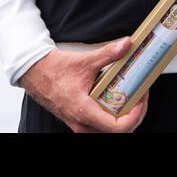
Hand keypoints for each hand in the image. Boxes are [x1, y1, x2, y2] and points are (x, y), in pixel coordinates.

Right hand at [18, 36, 147, 132]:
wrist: (35, 73)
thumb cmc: (54, 71)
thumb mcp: (85, 61)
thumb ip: (108, 54)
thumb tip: (126, 45)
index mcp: (84, 111)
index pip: (118, 127)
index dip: (135, 115)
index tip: (141, 100)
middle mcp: (82, 123)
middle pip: (117, 131)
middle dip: (134, 115)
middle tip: (141, 96)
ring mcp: (79, 124)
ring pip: (108, 131)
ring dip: (124, 117)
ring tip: (132, 98)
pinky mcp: (78, 120)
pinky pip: (100, 125)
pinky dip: (112, 116)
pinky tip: (117, 99)